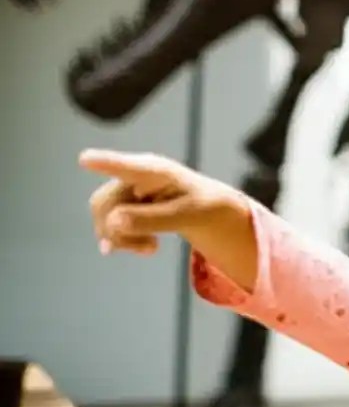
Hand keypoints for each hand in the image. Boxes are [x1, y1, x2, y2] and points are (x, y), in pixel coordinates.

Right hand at [81, 148, 250, 255]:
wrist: (205, 211)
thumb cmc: (203, 205)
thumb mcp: (188, 215)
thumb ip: (152, 218)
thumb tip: (113, 221)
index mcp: (155, 170)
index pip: (126, 167)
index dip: (104, 162)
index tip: (84, 158)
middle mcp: (134, 175)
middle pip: (104, 204)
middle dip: (119, 231)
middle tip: (151, 248)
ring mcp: (126, 190)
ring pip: (104, 219)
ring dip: (123, 239)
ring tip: (152, 248)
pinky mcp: (122, 205)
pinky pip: (108, 227)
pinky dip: (123, 242)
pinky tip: (146, 248)